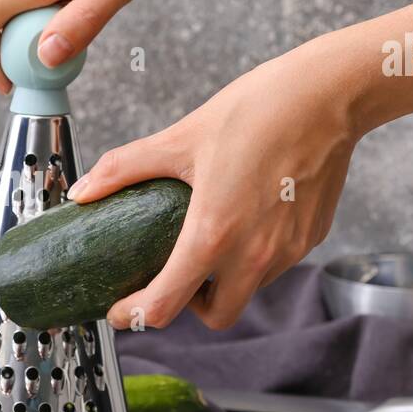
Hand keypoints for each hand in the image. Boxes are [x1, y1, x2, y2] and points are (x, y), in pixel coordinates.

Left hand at [67, 39, 360, 329]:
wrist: (329, 95)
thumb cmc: (256, 111)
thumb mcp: (178, 139)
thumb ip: (124, 169)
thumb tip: (83, 191)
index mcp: (214, 235)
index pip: (166, 306)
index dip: (135, 315)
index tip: (121, 308)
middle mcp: (255, 254)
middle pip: (214, 317)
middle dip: (187, 306)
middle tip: (170, 274)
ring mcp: (287, 250)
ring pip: (248, 291)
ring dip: (223, 281)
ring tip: (207, 238)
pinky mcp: (311, 238)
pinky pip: (274, 265)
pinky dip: (252, 257)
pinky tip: (243, 218)